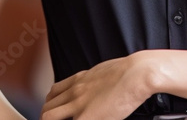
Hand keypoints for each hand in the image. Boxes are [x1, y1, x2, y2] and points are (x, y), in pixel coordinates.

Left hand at [41, 52, 157, 119]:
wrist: (138, 73)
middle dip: (47, 117)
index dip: (52, 104)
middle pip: (47, 106)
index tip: (57, 112)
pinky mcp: (86, 117)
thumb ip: (95, 81)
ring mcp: (78, 104)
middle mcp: (75, 91)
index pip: (54, 92)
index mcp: (80, 79)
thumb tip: (98, 88)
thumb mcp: (106, 72)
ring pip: (47, 116)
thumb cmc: (131, 72)